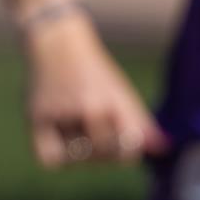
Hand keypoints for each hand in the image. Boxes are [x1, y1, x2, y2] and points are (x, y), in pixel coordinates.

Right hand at [22, 12, 165, 167]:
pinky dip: (57, 158)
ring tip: (76, 134)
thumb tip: (163, 148)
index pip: (127, 151)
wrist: (56, 41)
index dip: (125, 152)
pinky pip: (50, 158)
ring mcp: (62, 112)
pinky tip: (60, 144)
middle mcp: (89, 107)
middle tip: (95, 138)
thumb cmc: (93, 70)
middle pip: (101, 155)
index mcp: (113, 102)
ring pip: (76, 159)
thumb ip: (139, 121)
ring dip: (79, 153)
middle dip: (101, 152)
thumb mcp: (119, 90)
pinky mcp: (37, 115)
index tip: (119, 142)